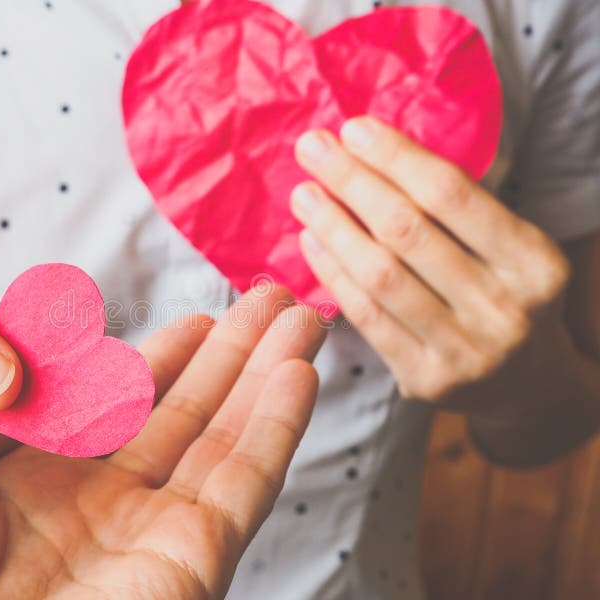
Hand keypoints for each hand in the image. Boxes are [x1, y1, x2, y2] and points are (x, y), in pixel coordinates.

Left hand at [0, 287, 324, 598]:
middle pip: (183, 418)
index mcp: (23, 495)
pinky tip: (299, 372)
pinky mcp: (188, 568)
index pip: (114, 412)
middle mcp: (95, 516)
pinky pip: (244, 487)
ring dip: (266, 374)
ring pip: (225, 441)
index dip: (161, 362)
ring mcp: (147, 542)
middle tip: (269, 300)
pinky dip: (278, 428)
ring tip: (299, 316)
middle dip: (230, 356)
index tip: (197, 320)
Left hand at [289, 118, 574, 427]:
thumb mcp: (507, 249)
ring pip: (380, 275)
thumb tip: (372, 152)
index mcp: (535, 262)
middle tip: (311, 148)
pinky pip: (366, 316)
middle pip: (408, 230)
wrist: (522, 385)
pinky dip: (333, 274)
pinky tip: (312, 240)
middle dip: (353, 181)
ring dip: (333, 226)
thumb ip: (455, 212)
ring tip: (303, 194)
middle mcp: (505, 308)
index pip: (452, 194)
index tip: (353, 129)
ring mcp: (466, 351)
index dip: (396, 157)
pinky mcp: (426, 380)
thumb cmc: (502, 296)